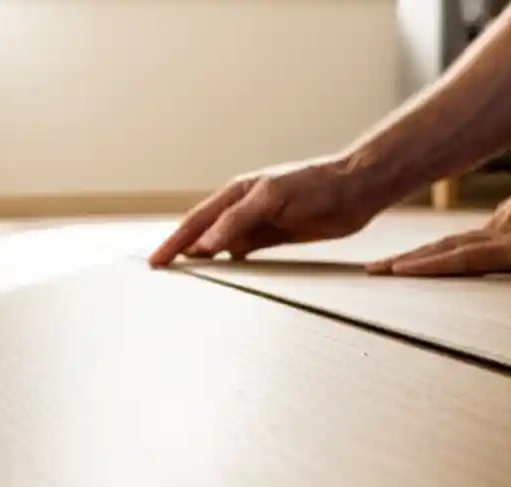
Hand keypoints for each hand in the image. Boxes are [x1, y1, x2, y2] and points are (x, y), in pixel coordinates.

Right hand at [148, 157, 385, 267]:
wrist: (355, 189)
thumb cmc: (316, 185)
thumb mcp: (272, 198)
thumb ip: (237, 220)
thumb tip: (205, 244)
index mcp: (236, 193)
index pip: (196, 222)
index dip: (174, 242)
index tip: (156, 262)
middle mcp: (242, 207)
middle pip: (202, 233)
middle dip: (179, 250)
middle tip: (159, 271)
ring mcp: (257, 222)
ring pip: (220, 243)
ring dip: (202, 258)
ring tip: (183, 276)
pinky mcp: (274, 235)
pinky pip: (243, 252)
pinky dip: (228, 262)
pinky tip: (223, 272)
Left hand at [366, 129, 510, 276]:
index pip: (470, 244)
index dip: (440, 255)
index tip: (413, 264)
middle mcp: (505, 227)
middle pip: (447, 249)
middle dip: (411, 262)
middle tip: (375, 273)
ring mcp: (506, 234)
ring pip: (445, 256)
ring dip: (409, 266)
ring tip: (373, 276)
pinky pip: (463, 261)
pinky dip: (431, 268)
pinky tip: (403, 273)